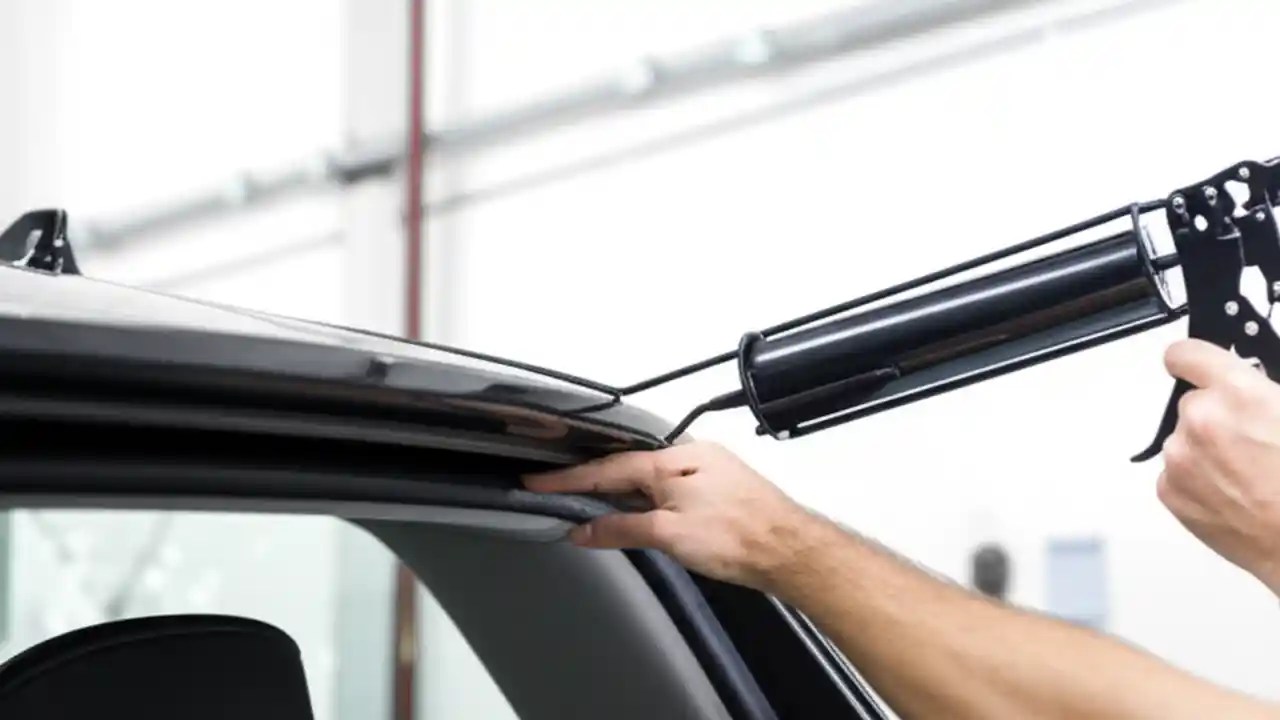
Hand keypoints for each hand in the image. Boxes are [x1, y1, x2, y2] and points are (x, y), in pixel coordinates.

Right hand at [522, 441, 818, 591]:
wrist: (790, 549)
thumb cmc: (736, 538)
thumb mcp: (669, 535)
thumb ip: (622, 527)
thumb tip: (583, 528)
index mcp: (672, 460)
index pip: (607, 467)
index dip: (568, 478)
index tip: (535, 480)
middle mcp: (688, 456)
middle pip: (626, 466)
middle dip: (589, 476)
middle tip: (551, 485)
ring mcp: (705, 469)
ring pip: (647, 475)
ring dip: (616, 487)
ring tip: (582, 497)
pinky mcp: (717, 486)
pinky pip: (665, 485)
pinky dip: (642, 495)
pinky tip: (634, 507)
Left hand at [1159, 339, 1279, 593]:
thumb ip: (1264, 392)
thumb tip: (1248, 387)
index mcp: (1238, 393)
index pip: (1186, 354)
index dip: (1191, 360)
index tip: (1190, 364)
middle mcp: (1200, 419)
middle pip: (1193, 402)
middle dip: (1217, 416)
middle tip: (1251, 440)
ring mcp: (1180, 457)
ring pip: (1185, 439)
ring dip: (1207, 449)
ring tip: (1247, 474)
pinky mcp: (1169, 490)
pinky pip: (1178, 472)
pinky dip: (1198, 479)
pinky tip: (1233, 492)